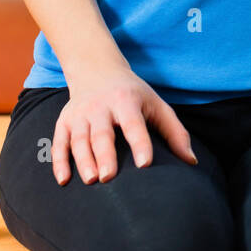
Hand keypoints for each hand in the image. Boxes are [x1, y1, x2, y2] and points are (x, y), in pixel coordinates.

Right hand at [51, 67, 196, 184]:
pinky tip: (63, 180)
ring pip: (79, 139)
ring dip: (83, 160)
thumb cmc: (133, 94)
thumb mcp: (156, 104)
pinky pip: (60, 142)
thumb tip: (191, 162)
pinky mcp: (65, 121)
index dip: (140, 143)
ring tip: (91, 180)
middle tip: (108, 178)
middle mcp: (101, 106)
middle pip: (102, 133)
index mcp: (126, 101)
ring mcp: (80, 114)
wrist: (97, 70)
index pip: (134, 123)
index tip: (145, 164)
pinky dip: (59, 161)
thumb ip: (174, 132)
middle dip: (105, 155)